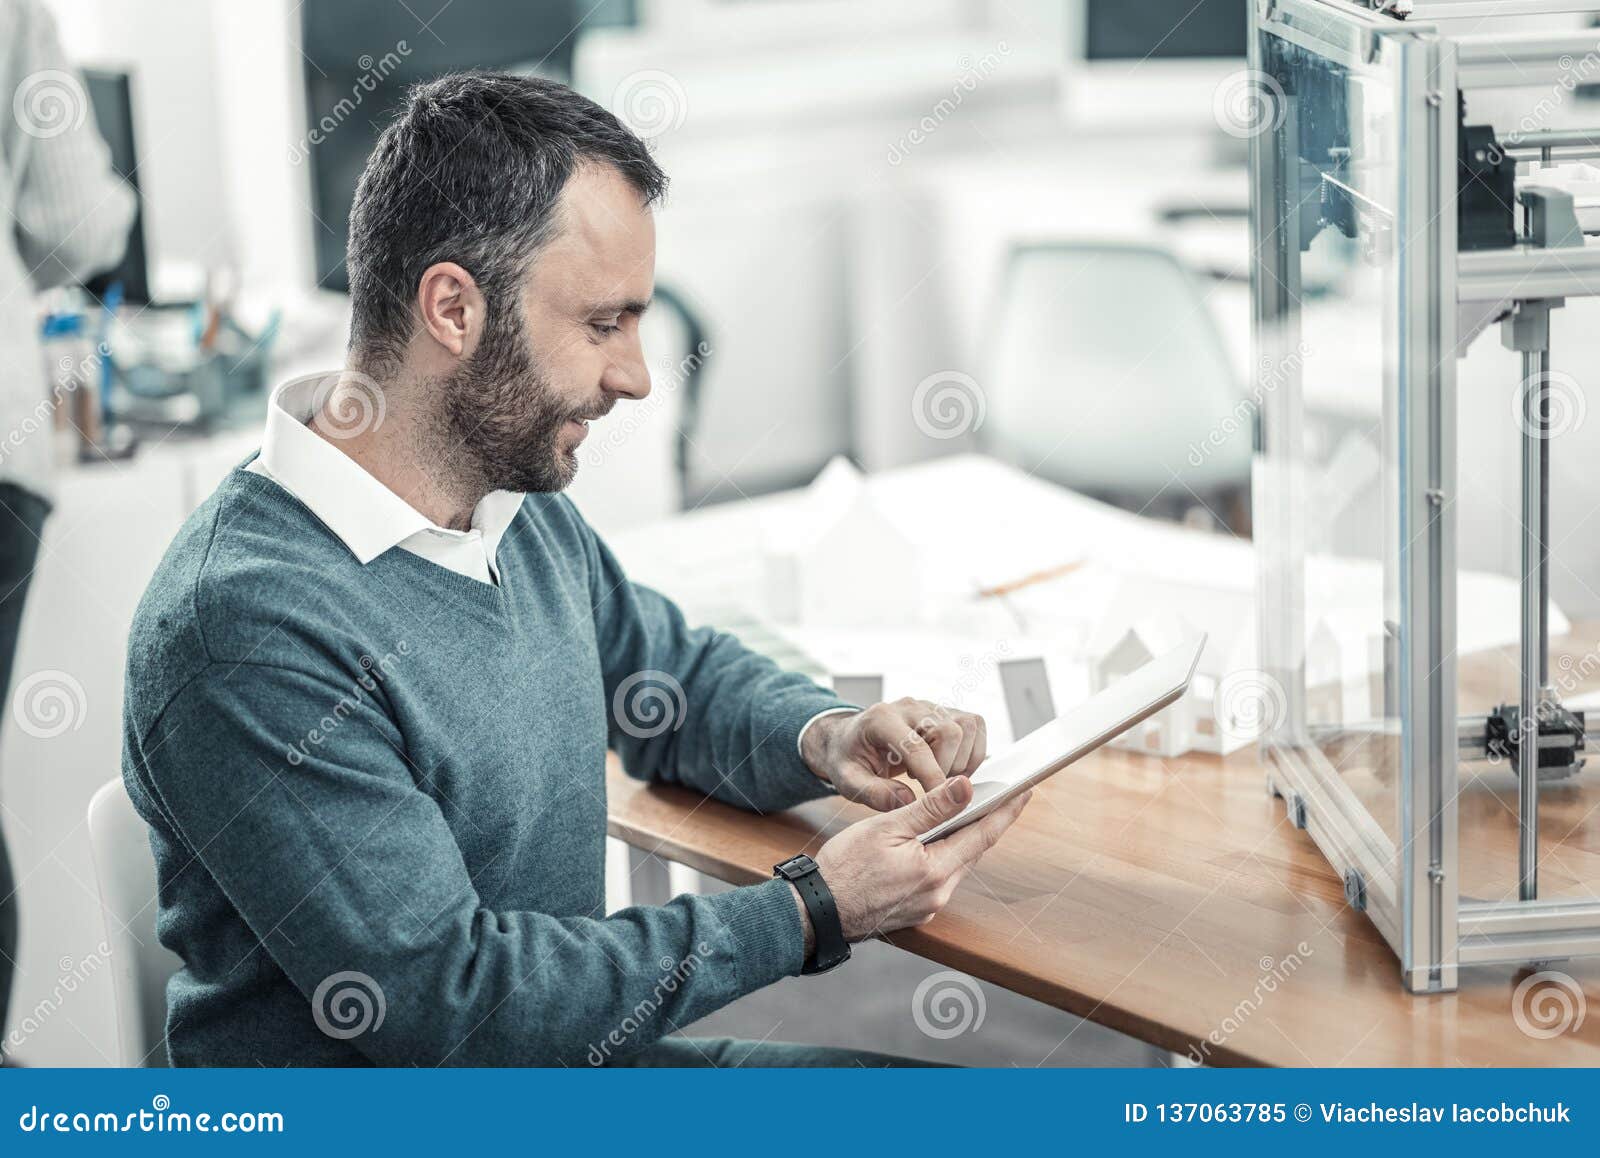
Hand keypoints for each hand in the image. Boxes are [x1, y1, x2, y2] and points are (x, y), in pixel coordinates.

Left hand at [801, 700, 987, 810]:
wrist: (849, 739)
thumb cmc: (849, 759)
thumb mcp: (848, 781)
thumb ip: (874, 793)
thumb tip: (908, 801)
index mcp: (881, 719)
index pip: (916, 746)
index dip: (931, 776)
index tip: (937, 801)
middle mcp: (909, 707)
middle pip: (950, 731)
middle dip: (948, 767)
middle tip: (930, 788)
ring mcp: (929, 707)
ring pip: (969, 726)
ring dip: (962, 760)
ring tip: (938, 777)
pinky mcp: (945, 713)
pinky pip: (975, 727)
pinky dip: (972, 753)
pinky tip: (949, 769)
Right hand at [809, 777, 1029, 940]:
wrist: (817, 912)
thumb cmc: (844, 868)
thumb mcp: (887, 828)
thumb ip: (929, 808)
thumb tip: (965, 788)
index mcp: (935, 871)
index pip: (984, 834)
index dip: (1006, 810)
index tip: (1026, 790)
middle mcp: (939, 893)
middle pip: (973, 849)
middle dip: (987, 821)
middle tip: (1002, 794)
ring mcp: (929, 906)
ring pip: (956, 863)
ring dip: (963, 838)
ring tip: (969, 811)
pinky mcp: (917, 910)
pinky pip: (940, 877)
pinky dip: (944, 855)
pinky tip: (936, 840)